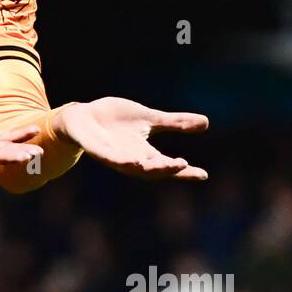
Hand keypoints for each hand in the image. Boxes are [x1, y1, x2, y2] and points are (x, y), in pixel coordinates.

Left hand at [54, 97, 208, 179]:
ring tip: (161, 165)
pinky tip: (132, 161)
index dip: (185, 173)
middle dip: (167, 168)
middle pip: (152, 169)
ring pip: (132, 166)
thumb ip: (175, 123)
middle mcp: (131, 158)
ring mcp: (113, 156)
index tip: (203, 174)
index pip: (169, 165)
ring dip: (147, 166)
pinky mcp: (96, 149)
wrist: (84, 117)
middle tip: (183, 166)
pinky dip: (120, 160)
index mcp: (145, 154)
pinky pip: (109, 157)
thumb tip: (206, 122)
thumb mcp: (149, 119)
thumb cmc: (116, 120)